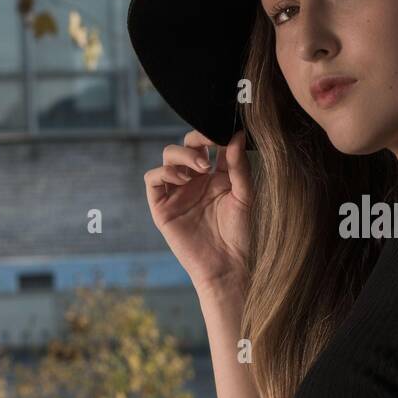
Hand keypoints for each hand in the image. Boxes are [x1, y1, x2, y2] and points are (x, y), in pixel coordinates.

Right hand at [143, 128, 253, 292]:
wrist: (226, 265)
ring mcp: (177, 192)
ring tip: (200, 168)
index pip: (208, 144)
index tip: (223, 132)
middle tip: (210, 147)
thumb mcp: (244, 195)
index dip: (212, 134)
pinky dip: (164, 172)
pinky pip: (153, 180)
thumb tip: (236, 134)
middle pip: (185, 145)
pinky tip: (183, 179)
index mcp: (216, 176)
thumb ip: (238, 166)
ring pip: (168, 157)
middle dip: (196, 140)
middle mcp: (194, 181)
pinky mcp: (161, 207)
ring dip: (182, 155)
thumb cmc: (239, 234)